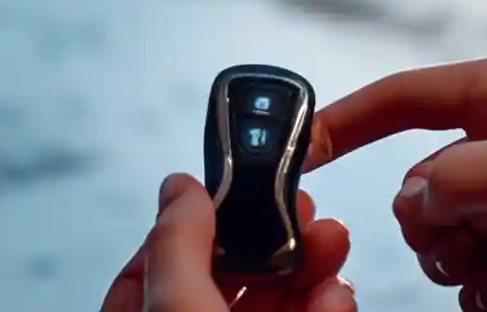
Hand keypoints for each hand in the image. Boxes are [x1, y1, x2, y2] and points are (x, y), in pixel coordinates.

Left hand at [101, 173, 355, 311]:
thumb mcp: (181, 311)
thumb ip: (178, 246)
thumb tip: (179, 187)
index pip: (148, 274)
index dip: (186, 228)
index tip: (222, 193)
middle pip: (224, 282)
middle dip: (266, 239)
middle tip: (297, 205)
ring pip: (275, 303)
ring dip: (307, 268)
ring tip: (331, 240)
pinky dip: (329, 307)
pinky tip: (337, 291)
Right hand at [305, 54, 486, 310]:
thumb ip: (442, 182)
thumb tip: (413, 204)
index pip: (403, 97)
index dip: (349, 119)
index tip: (307, 150)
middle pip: (418, 180)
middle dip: (424, 218)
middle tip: (454, 237)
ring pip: (444, 232)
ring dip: (450, 258)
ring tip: (485, 267)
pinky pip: (479, 274)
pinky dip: (482, 292)